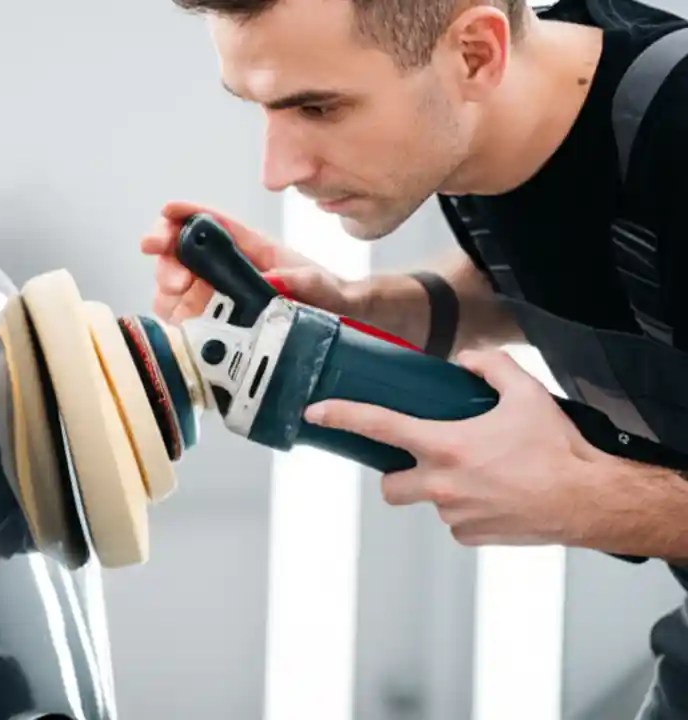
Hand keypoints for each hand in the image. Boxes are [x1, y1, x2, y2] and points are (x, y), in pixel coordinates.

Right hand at [140, 200, 362, 321]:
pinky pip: (178, 310)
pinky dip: (170, 310)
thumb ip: (304, 282)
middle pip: (183, 245)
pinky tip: (176, 316)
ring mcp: (216, 292)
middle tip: (176, 273)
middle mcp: (229, 266)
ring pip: (174, 277)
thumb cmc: (329, 300)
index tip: (169, 211)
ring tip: (176, 290)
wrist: (337, 326)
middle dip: (168, 249)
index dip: (188, 212)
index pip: (215, 222)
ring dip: (167, 280)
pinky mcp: (210, 319)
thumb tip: (270, 279)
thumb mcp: (325, 288)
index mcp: (253, 248)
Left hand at [304, 349, 609, 546]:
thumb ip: (490, 367)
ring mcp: (453, 514)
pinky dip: (465, 509)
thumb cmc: (558, 450)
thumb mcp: (525, 393)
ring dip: (439, 489)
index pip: (379, 426)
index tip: (316, 413)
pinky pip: (453, 521)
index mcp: (446, 445)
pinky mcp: (470, 535)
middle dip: (396, 473)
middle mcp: (441, 483)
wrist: (588, 500)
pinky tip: (493, 495)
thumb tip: (467, 362)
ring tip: (479, 475)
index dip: (342, 416)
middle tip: (424, 460)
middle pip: (388, 484)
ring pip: (426, 500)